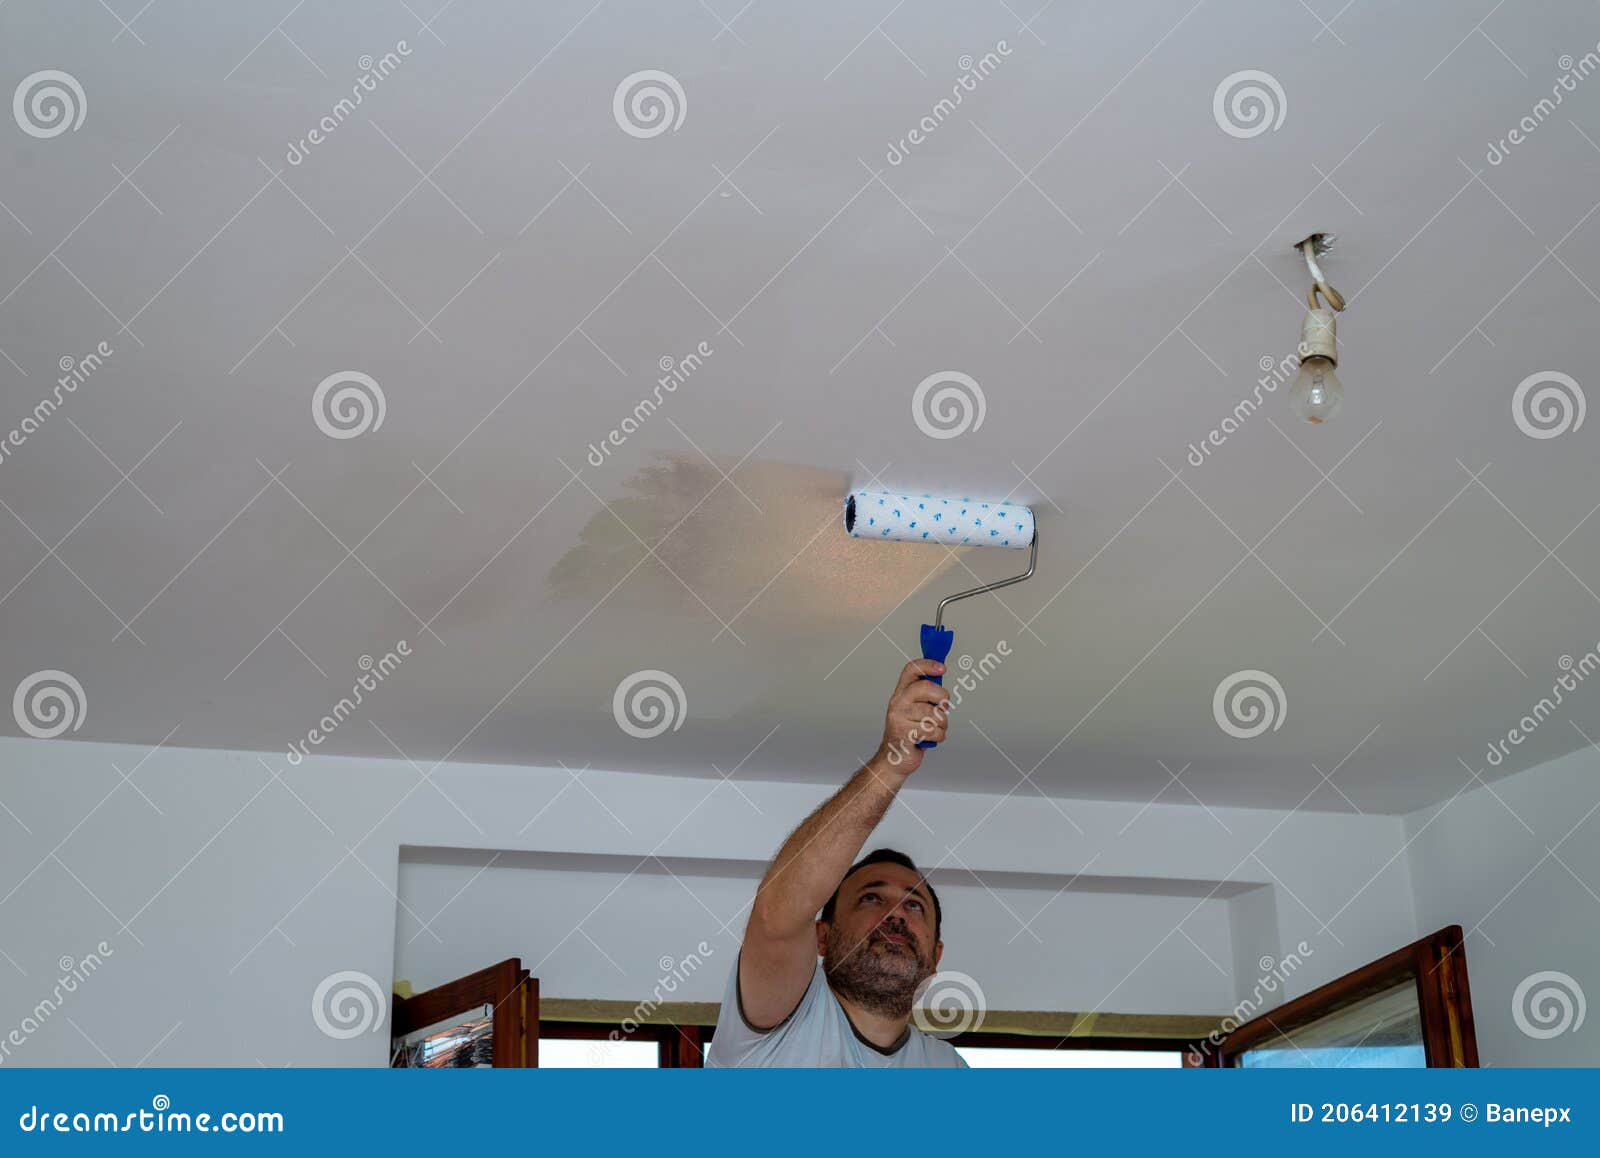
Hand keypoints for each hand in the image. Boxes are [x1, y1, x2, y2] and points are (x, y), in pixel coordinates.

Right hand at [873, 659, 950, 774]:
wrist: (894, 759)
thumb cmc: (909, 733)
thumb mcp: (916, 709)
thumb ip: (927, 694)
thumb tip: (941, 676)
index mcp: (901, 693)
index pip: (911, 670)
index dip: (927, 665)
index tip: (942, 668)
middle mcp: (898, 702)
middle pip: (925, 688)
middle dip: (942, 698)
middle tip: (943, 707)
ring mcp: (899, 718)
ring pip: (933, 713)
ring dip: (942, 724)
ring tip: (934, 729)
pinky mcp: (904, 733)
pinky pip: (932, 731)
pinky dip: (938, 737)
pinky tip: (930, 739)